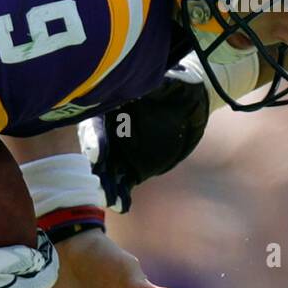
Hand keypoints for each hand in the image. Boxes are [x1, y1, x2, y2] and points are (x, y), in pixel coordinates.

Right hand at [80, 68, 210, 212]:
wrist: (193, 104)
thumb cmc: (179, 86)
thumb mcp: (169, 82)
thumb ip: (155, 86)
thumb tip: (145, 85)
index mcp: (112, 107)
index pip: (95, 123)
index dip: (95, 138)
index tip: (97, 153)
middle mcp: (111, 130)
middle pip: (96, 150)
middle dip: (96, 166)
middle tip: (96, 180)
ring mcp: (120, 151)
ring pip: (106, 169)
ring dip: (105, 184)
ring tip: (107, 198)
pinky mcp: (133, 167)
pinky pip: (123, 182)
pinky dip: (120, 194)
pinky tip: (121, 205)